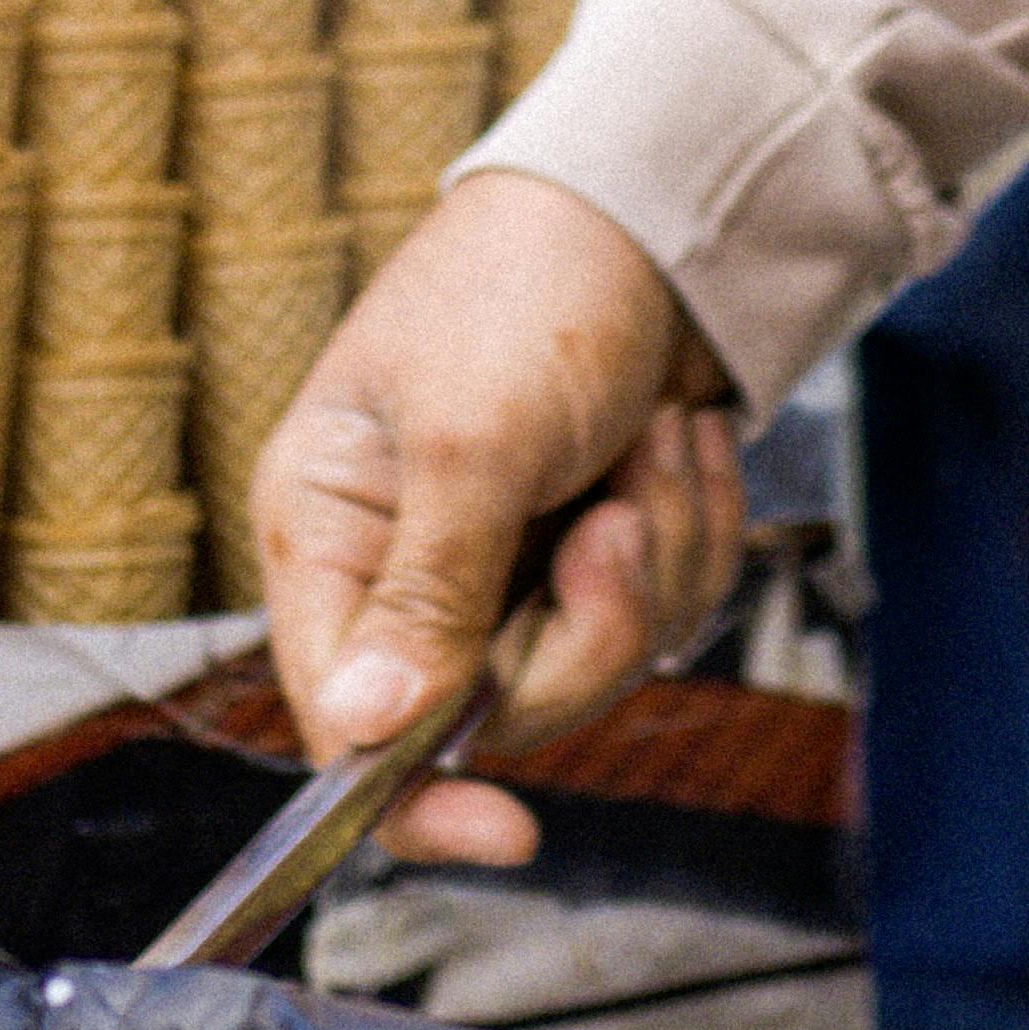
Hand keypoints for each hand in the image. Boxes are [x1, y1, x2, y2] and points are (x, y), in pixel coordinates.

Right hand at [257, 172, 745, 859]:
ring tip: (650, 444)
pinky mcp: (599, 539)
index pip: (345, 722)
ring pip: (597, 662)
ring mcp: (512, 556)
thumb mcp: (472, 439)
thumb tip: (359, 733)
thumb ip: (424, 595)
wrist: (662, 200)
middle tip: (613, 517)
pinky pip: (665, 608)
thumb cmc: (534, 286)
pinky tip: (682, 440)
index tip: (506, 829)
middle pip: (496, 710)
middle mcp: (409, 562)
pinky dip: (696, 530)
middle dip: (587, 622)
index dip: (417, 792)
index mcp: (331, 532)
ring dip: (656, 555)